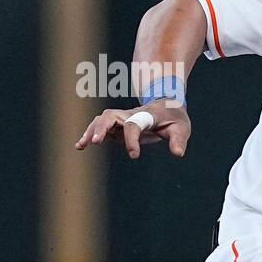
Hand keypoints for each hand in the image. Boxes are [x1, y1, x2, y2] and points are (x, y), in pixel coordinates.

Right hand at [74, 101, 190, 158]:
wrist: (167, 105)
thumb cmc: (174, 118)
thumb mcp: (182, 128)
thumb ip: (179, 140)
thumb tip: (178, 153)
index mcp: (146, 115)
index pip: (134, 125)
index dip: (132, 139)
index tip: (134, 156)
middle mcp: (130, 115)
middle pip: (110, 116)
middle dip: (101, 127)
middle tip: (96, 142)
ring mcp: (121, 119)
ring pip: (101, 120)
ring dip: (90, 131)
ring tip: (81, 145)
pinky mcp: (117, 126)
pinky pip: (100, 128)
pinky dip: (89, 135)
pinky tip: (80, 145)